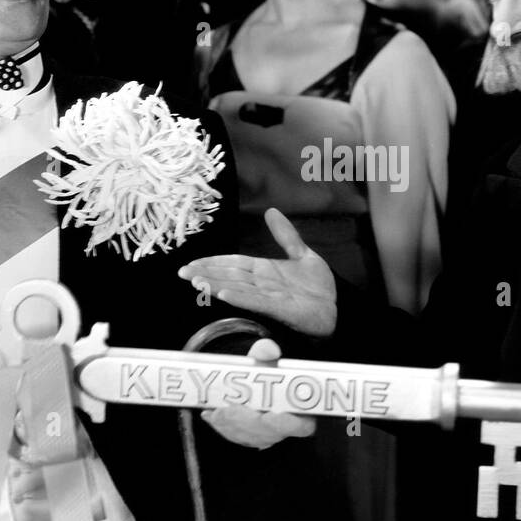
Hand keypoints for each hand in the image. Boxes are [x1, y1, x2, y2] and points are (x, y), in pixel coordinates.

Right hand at [178, 208, 337, 338]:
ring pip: (236, 288)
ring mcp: (269, 297)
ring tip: (194, 281)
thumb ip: (286, 235)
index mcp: (264, 270)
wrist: (339, 306)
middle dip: (205, 273)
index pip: (233, 263)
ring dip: (215, 284)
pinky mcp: (279, 309)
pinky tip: (222, 293)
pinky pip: (255, 301)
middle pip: (229, 275)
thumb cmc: (319, 286)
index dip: (213, 261)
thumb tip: (271, 211)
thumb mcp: (302, 253)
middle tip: (182, 272)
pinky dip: (238, 296)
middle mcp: (262, 284)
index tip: (192, 262)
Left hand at [201, 337, 316, 449]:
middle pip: (270, 433)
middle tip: (231, 410)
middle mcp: (287, 427)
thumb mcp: (266, 357)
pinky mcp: (251, 439)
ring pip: (251, 437)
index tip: (271, 415)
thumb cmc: (266, 369)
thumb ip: (267, 352)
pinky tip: (212, 414)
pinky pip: (236, 436)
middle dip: (249, 423)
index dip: (288, 424)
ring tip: (218, 410)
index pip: (303, 426)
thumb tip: (270, 350)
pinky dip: (223, 426)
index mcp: (302, 410)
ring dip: (233, 425)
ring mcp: (269, 436)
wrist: (254, 380)